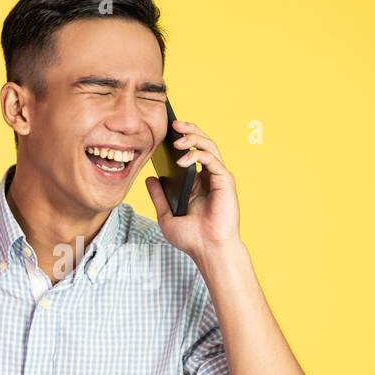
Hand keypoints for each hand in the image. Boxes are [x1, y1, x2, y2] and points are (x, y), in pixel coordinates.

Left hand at [144, 119, 241, 263]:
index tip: (164, 131)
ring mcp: (218, 178)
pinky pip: (211, 159)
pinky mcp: (224, 181)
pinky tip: (182, 159)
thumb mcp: (166, 215)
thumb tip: (150, 178)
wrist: (207, 250)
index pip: (190, 152)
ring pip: (209, 146)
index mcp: (197, 183)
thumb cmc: (191, 237)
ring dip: (193, 137)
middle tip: (173, 124)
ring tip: (177, 137)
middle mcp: (209, 177)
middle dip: (188, 130)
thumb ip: (158, 196)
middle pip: (202, 143)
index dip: (180, 139)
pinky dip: (197, 154)